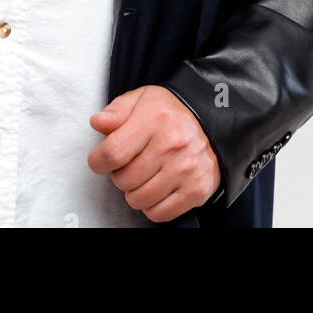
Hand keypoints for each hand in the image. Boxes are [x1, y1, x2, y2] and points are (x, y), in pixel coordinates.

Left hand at [87, 85, 220, 221]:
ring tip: (145, 174)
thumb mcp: (143, 99)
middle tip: (131, 163)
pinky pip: (159, 213)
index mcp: (154, 119)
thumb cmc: (172, 113)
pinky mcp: (196, 190)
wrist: (214, 122)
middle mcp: (171, 145)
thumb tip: (98, 123)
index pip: (112, 153)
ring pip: (138, 200)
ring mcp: (185, 169)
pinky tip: (158, 187)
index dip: (98, 160)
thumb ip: (117, 111)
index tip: (101, 159)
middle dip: (120, 174)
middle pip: (123, 180)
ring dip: (135, 191)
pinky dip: (152, 205)